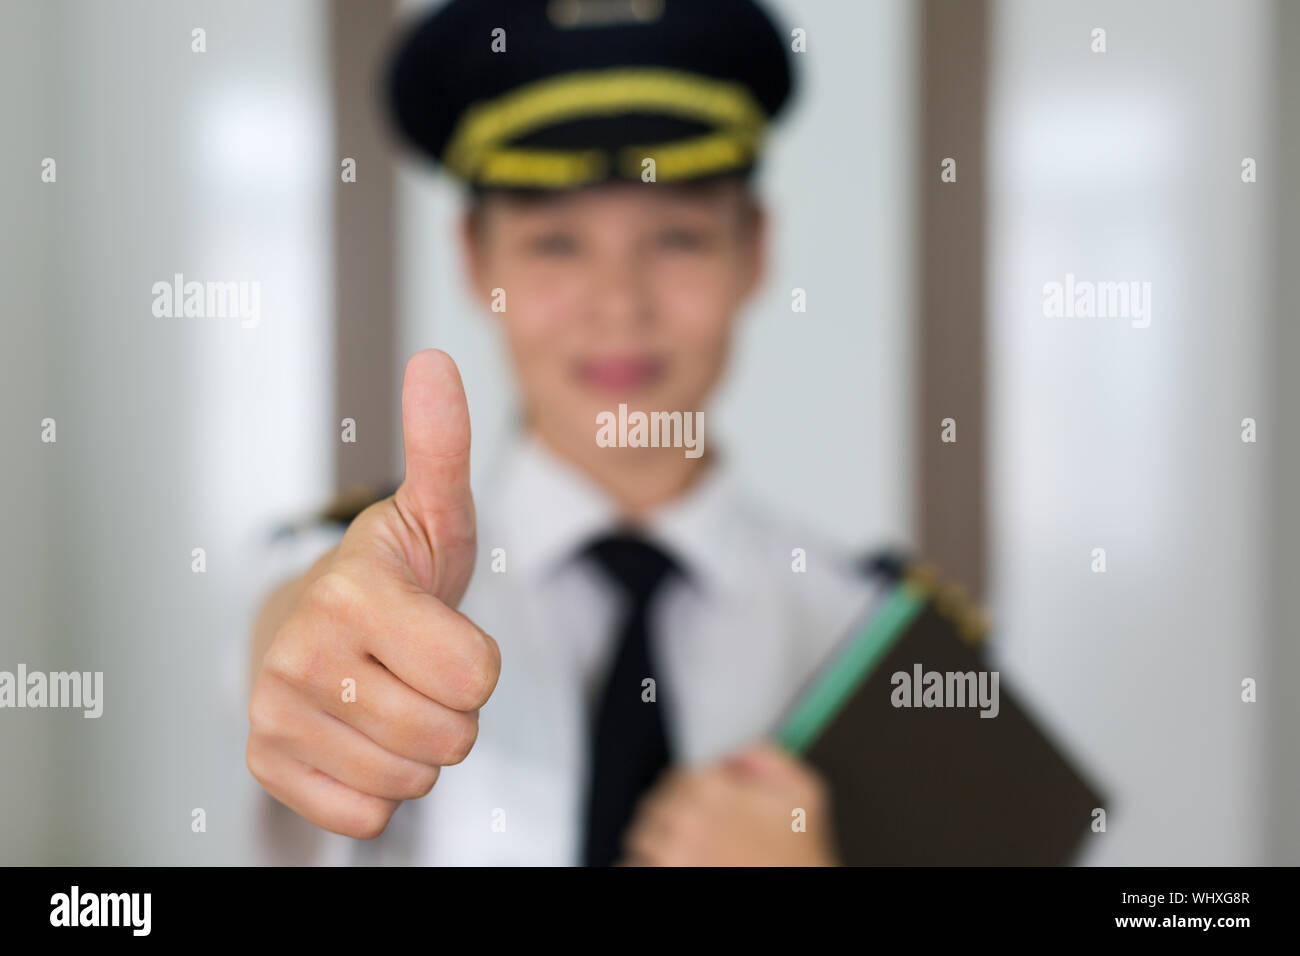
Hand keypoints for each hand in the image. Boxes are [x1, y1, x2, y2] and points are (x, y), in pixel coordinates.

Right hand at [246, 350, 499, 838]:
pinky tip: (360, 734)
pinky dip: (379, 787)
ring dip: (419, 747)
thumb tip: (436, 362)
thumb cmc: (392, 575)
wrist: (316, 620)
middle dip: (453, 709)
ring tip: (391, 693)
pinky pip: (367, 818)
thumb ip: (442, 448)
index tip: (441, 629)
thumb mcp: (430, 511)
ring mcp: (276, 715)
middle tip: (419, 668)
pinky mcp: (267, 765)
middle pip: (450, 737)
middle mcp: (301, 655)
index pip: (477, 676)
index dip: (478, 662)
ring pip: (412, 782)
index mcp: (353, 592)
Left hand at [621, 742, 838, 865]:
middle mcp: (685, 819)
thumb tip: (735, 756)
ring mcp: (670, 854)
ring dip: (655, 844)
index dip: (695, 792)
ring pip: (640, 837)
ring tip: (683, 856)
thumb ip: (768, 757)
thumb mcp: (806, 794)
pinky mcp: (661, 877)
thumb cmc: (800, 859)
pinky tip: (672, 870)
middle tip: (696, 836)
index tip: (707, 809)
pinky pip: (631, 866)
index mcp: (714, 789)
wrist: (799, 899)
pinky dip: (646, 866)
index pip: (680, 776)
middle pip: (655, 805)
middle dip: (673, 817)